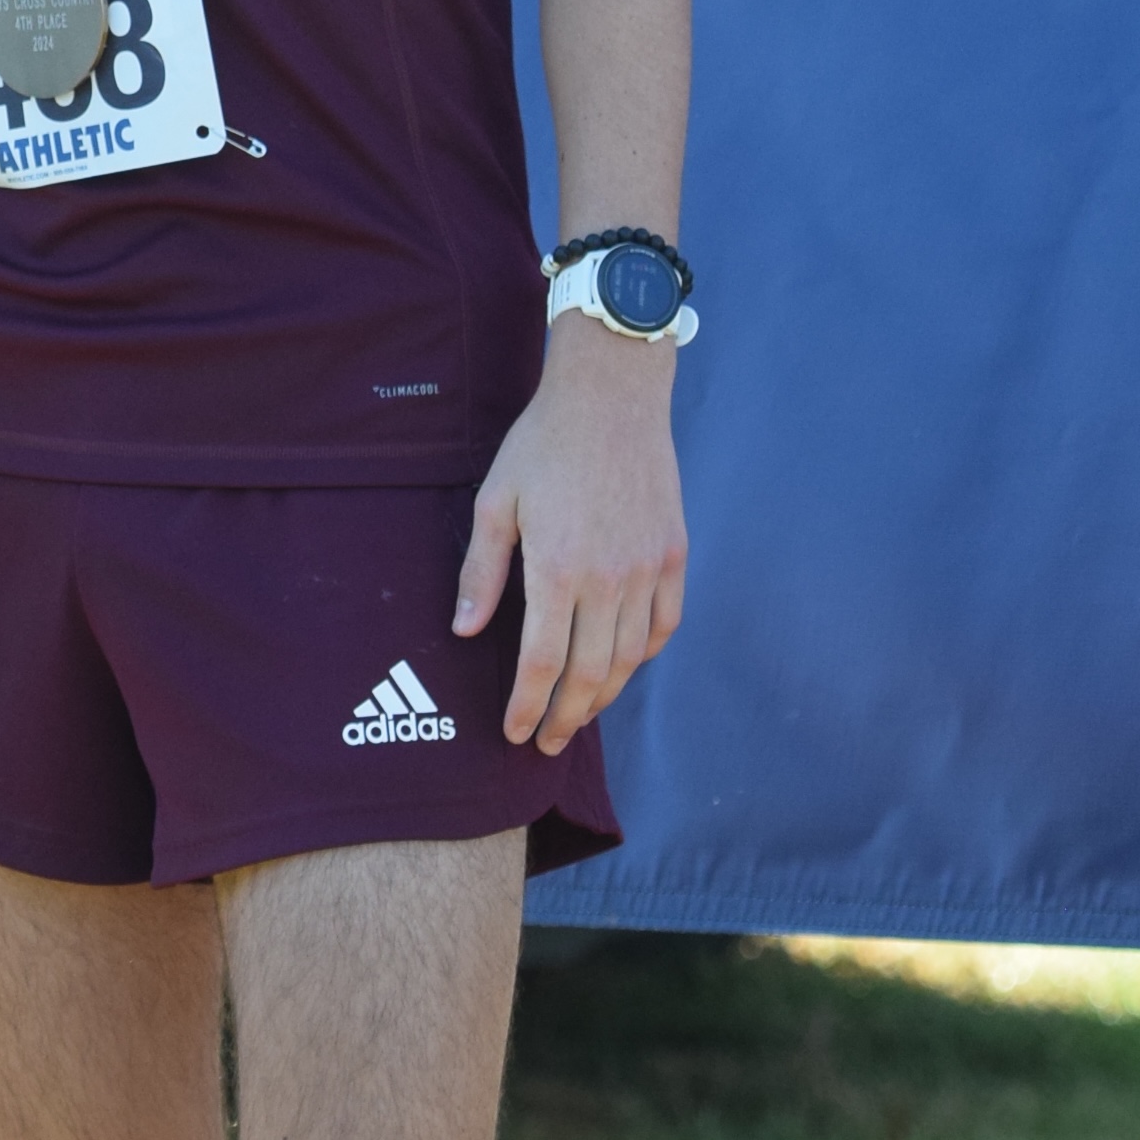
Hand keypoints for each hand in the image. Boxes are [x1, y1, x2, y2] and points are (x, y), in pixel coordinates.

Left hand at [454, 316, 685, 756]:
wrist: (611, 397)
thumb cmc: (543, 444)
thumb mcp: (495, 501)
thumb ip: (482, 572)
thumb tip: (465, 631)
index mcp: (558, 568)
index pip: (543, 662)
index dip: (528, 705)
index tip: (515, 732)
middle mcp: (609, 579)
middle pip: (591, 674)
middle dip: (567, 717)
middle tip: (547, 742)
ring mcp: (649, 569)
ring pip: (630, 658)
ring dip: (605, 695)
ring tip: (580, 713)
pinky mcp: (674, 555)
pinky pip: (664, 624)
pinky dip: (644, 654)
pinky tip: (624, 664)